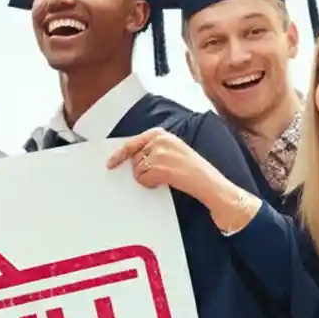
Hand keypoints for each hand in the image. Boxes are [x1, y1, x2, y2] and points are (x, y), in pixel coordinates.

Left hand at [106, 127, 222, 200]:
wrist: (208, 181)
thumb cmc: (191, 169)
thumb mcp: (172, 149)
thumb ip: (153, 149)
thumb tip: (130, 158)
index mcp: (161, 133)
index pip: (133, 142)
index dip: (119, 154)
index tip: (110, 163)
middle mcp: (159, 140)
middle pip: (134, 158)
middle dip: (140, 169)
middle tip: (158, 174)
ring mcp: (158, 153)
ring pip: (137, 170)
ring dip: (146, 177)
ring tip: (164, 177)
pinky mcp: (158, 167)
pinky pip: (142, 179)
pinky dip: (149, 184)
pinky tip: (162, 182)